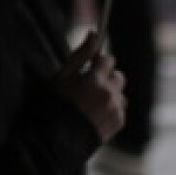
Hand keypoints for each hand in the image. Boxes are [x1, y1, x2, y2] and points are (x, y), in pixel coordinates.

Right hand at [52, 29, 126, 143]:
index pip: (108, 59)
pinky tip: (95, 115)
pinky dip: (112, 109)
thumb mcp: (63, 77)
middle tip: (90, 88)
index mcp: (96, 79)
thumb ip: (81, 54)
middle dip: (107, 78)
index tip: (89, 68)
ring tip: (92, 104)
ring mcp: (115, 109)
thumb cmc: (55, 105)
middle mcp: (109, 93)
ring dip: (111, 95)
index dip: (98, 63)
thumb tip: (94, 33)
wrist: (56, 141)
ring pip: (120, 93)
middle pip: (118, 76)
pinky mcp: (119, 123)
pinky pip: (121, 109)